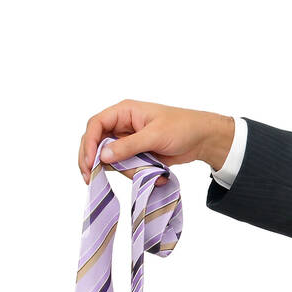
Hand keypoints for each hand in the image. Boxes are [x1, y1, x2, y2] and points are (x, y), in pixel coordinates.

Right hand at [78, 99, 233, 185]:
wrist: (203, 139)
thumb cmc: (182, 127)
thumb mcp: (154, 136)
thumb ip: (128, 146)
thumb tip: (102, 156)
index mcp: (124, 112)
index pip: (96, 125)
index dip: (89, 143)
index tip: (90, 161)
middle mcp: (122, 125)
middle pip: (97, 143)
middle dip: (96, 161)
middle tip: (92, 179)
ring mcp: (129, 141)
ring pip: (113, 160)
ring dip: (127, 170)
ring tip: (151, 171)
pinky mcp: (138, 155)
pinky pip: (128, 167)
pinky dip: (139, 174)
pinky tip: (158, 175)